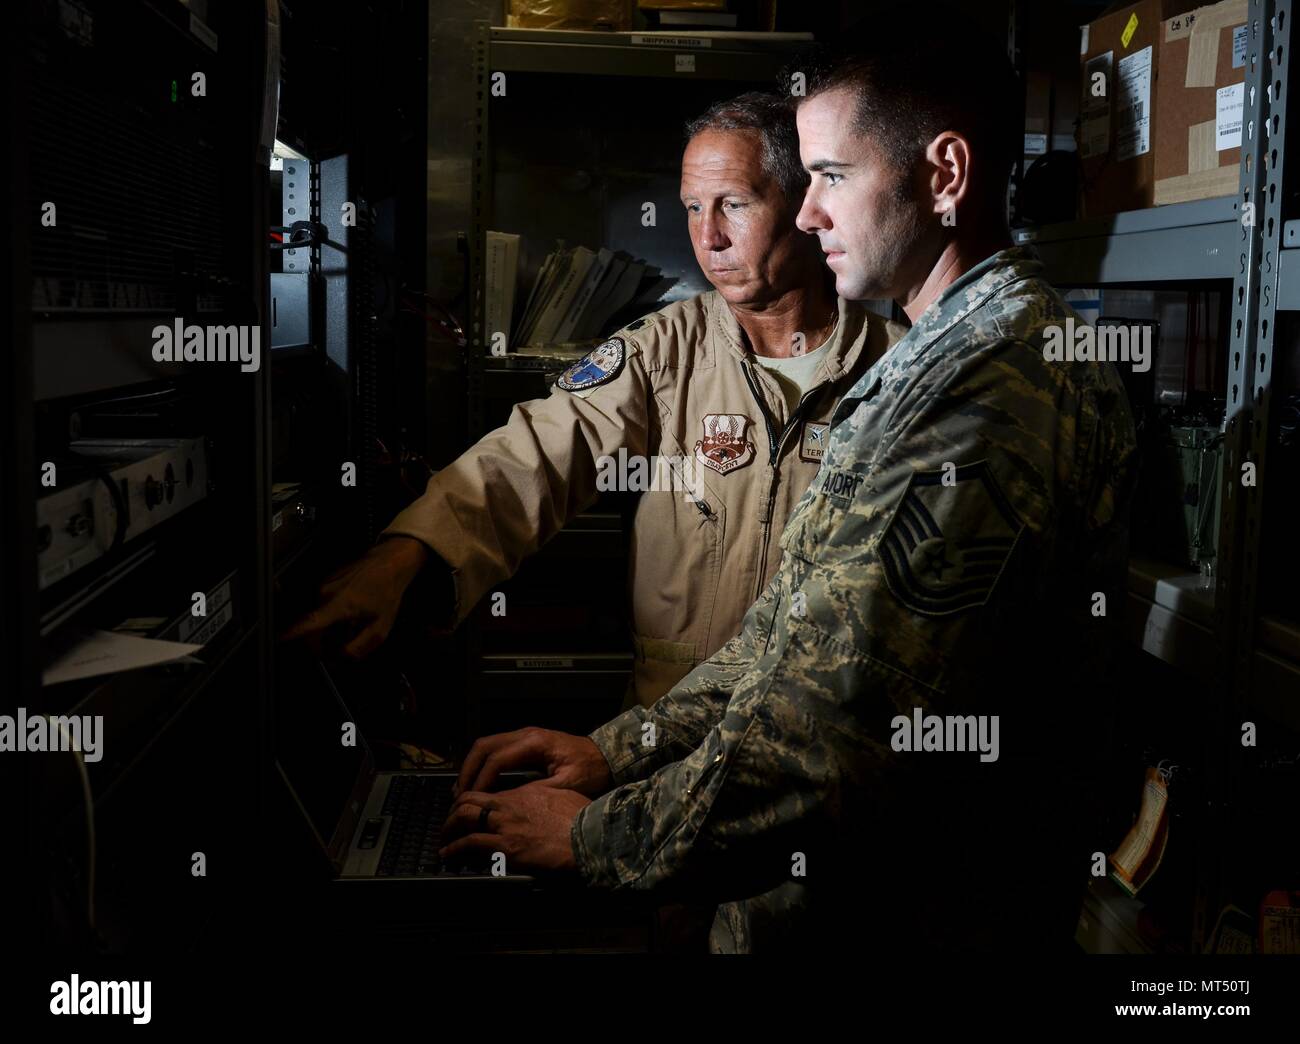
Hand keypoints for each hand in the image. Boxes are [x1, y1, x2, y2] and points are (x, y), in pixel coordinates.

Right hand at [279, 536, 432, 658]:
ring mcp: (324, 586)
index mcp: (340, 604)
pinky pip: (322, 607)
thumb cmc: (387, 591)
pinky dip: (331, 616)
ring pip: (317, 617)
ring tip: (350, 629)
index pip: (309, 623)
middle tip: (340, 650)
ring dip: (329, 629)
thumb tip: (341, 658)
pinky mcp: (326, 582)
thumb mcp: (380, 628)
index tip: (278, 640)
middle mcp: (327, 593)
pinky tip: (349, 616)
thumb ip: (358, 648)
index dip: (292, 634)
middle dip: (322, 643)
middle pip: (313, 627)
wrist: (389, 563)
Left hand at [441, 781, 590, 872]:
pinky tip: (449, 853)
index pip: (488, 790)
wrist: (588, 836)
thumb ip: (545, 796)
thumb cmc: (582, 819)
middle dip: (453, 810)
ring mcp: (506, 826)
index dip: (472, 798)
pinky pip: (471, 844)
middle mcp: (509, 805)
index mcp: (523, 792)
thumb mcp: (563, 796)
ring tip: (444, 838)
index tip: (468, 807)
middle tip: (449, 820)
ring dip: (449, 827)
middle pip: (469, 799)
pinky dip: (455, 848)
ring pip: (464, 818)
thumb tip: (541, 799)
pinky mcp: (507, 848)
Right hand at [455, 727, 612, 797]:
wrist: (605, 756)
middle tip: (459, 794)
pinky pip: (496, 748)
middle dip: (468, 770)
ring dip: (472, 765)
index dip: (481, 780)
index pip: (497, 759)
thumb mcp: (567, 785)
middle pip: (484, 746)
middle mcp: (526, 734)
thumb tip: (509, 803)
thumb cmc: (591, 770)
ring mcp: (525, 735)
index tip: (473, 799)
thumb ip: (539, 792)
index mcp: (536, 743)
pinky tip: (479, 780)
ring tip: (464, 789)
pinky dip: (483, 763)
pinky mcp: (525, 741)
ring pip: (486, 744)